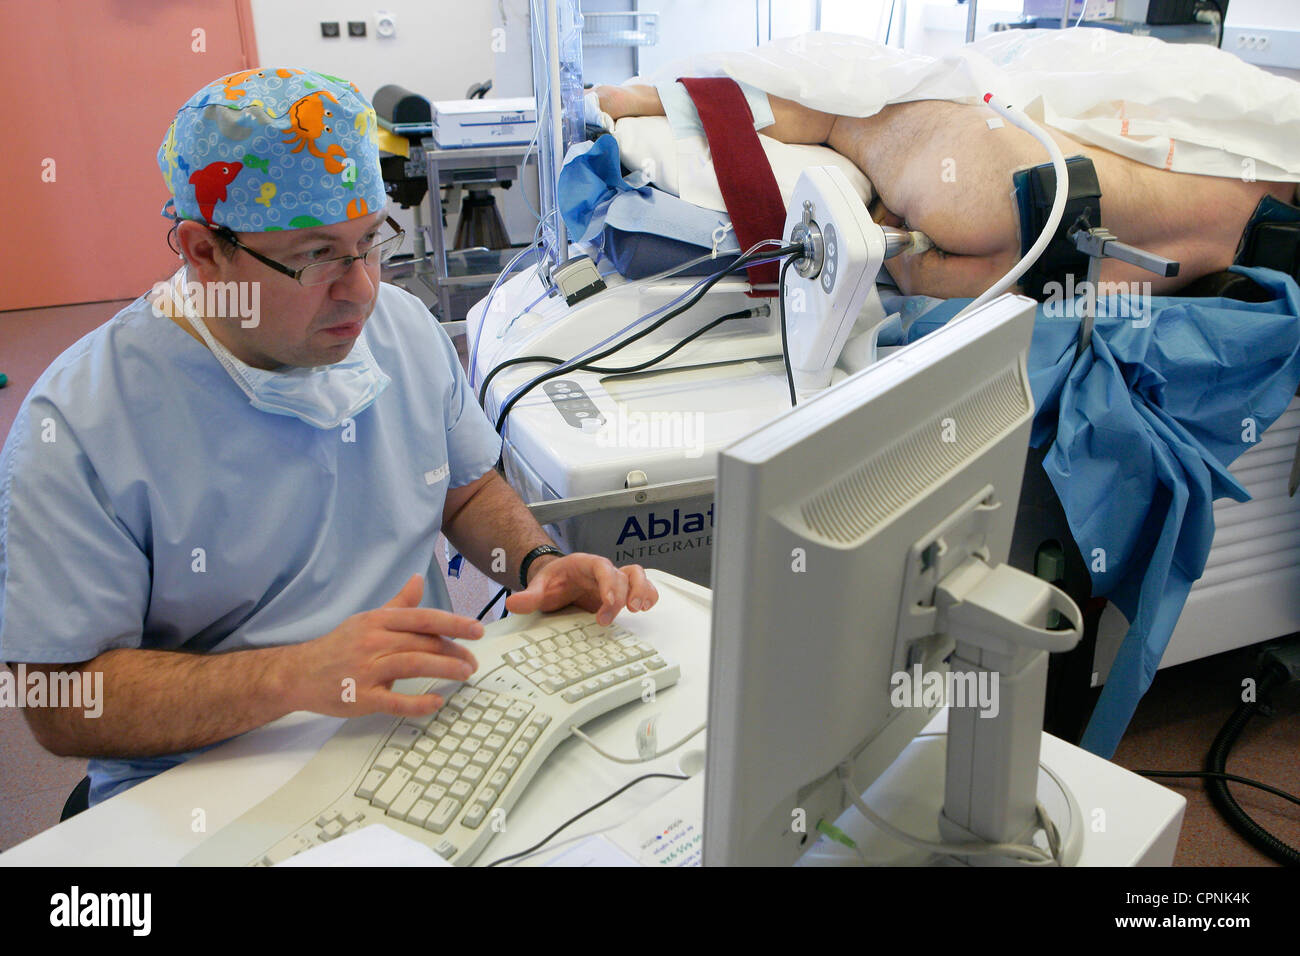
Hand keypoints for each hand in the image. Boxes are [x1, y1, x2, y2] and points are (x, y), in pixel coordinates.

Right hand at [286, 575, 483, 718]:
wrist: (299, 674)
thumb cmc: (339, 646)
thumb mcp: (368, 619)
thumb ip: (398, 604)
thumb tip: (418, 580)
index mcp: (378, 621)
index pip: (423, 618)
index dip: (453, 623)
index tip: (477, 630)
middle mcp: (373, 641)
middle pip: (423, 643)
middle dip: (454, 652)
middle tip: (473, 661)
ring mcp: (366, 670)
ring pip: (413, 665)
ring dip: (444, 670)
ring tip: (465, 674)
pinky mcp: (360, 697)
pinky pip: (394, 701)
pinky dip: (418, 703)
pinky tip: (436, 701)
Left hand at [504, 553, 658, 626]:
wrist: (558, 580)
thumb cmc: (553, 581)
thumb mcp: (539, 587)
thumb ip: (529, 596)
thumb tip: (513, 604)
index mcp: (586, 564)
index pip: (602, 568)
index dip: (608, 585)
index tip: (606, 604)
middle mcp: (604, 571)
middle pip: (622, 576)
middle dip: (622, 596)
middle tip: (614, 615)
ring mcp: (615, 581)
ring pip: (638, 576)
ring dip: (642, 591)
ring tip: (639, 609)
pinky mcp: (622, 593)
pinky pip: (642, 588)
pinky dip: (648, 595)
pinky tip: (646, 608)